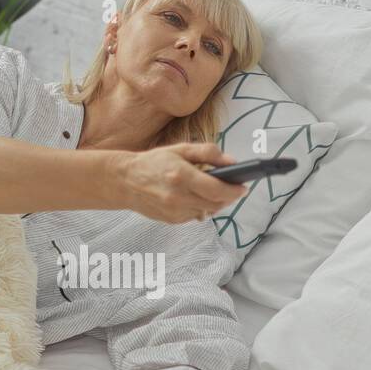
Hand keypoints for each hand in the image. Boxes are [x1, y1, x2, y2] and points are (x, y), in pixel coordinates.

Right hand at [114, 142, 244, 223]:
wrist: (126, 181)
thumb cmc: (153, 162)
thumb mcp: (180, 149)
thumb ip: (208, 153)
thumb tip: (231, 162)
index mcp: (181, 176)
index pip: (217, 189)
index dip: (234, 190)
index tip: (244, 187)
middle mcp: (178, 197)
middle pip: (216, 203)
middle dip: (229, 197)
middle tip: (234, 189)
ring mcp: (175, 211)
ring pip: (207, 212)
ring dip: (216, 203)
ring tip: (216, 192)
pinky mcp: (172, 220)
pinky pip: (195, 216)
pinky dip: (201, 208)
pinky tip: (196, 198)